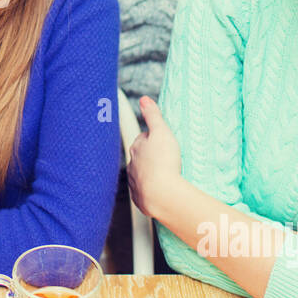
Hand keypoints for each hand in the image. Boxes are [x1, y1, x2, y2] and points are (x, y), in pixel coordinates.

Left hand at [126, 96, 186, 224]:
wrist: (162, 195)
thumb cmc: (163, 162)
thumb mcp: (162, 132)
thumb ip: (153, 116)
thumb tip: (144, 99)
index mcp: (137, 147)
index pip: (143, 139)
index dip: (153, 138)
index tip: (161, 140)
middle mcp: (132, 164)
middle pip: (141, 157)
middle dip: (150, 156)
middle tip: (165, 157)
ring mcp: (135, 182)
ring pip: (142, 174)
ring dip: (151, 173)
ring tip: (165, 175)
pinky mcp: (140, 198)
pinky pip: (145, 191)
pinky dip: (152, 190)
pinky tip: (161, 190)